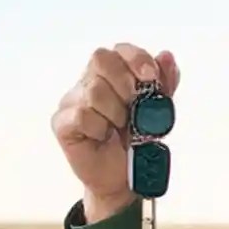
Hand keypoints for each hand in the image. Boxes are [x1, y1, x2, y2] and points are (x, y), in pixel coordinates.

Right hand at [50, 43, 180, 222]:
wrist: (123, 178)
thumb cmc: (136, 141)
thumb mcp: (158, 111)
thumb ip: (164, 84)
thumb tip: (166, 56)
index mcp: (112, 74)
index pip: (120, 50)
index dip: (136, 59)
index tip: (151, 77)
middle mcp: (88, 81)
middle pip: (101, 59)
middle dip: (125, 82)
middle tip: (134, 106)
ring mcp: (72, 101)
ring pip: (94, 90)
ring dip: (115, 112)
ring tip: (119, 127)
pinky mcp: (62, 122)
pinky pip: (81, 115)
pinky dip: (99, 127)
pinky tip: (103, 136)